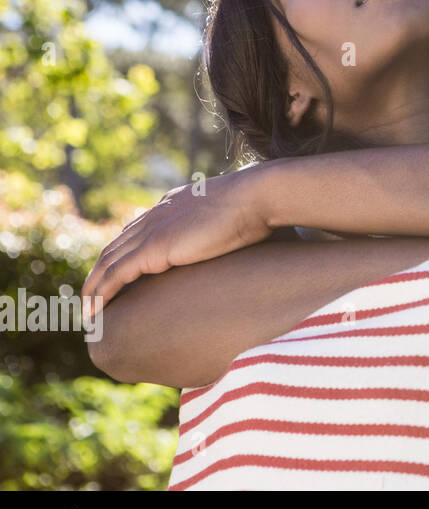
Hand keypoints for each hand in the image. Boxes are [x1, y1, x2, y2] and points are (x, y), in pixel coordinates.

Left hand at [81, 169, 273, 316]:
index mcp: (174, 205)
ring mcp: (153, 230)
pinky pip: (116, 275)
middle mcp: (156, 214)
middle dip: (101, 272)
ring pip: (108, 262)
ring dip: (93, 288)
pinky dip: (101, 293)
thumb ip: (228, 226)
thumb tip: (248, 238)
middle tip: (93, 297)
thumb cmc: (261, 206)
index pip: (138, 230)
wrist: (259, 196)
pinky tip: (95, 311)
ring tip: (88, 312)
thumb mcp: (236, 215)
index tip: (118, 274)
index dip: (124, 253)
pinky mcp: (155, 248)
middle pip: (115, 247)